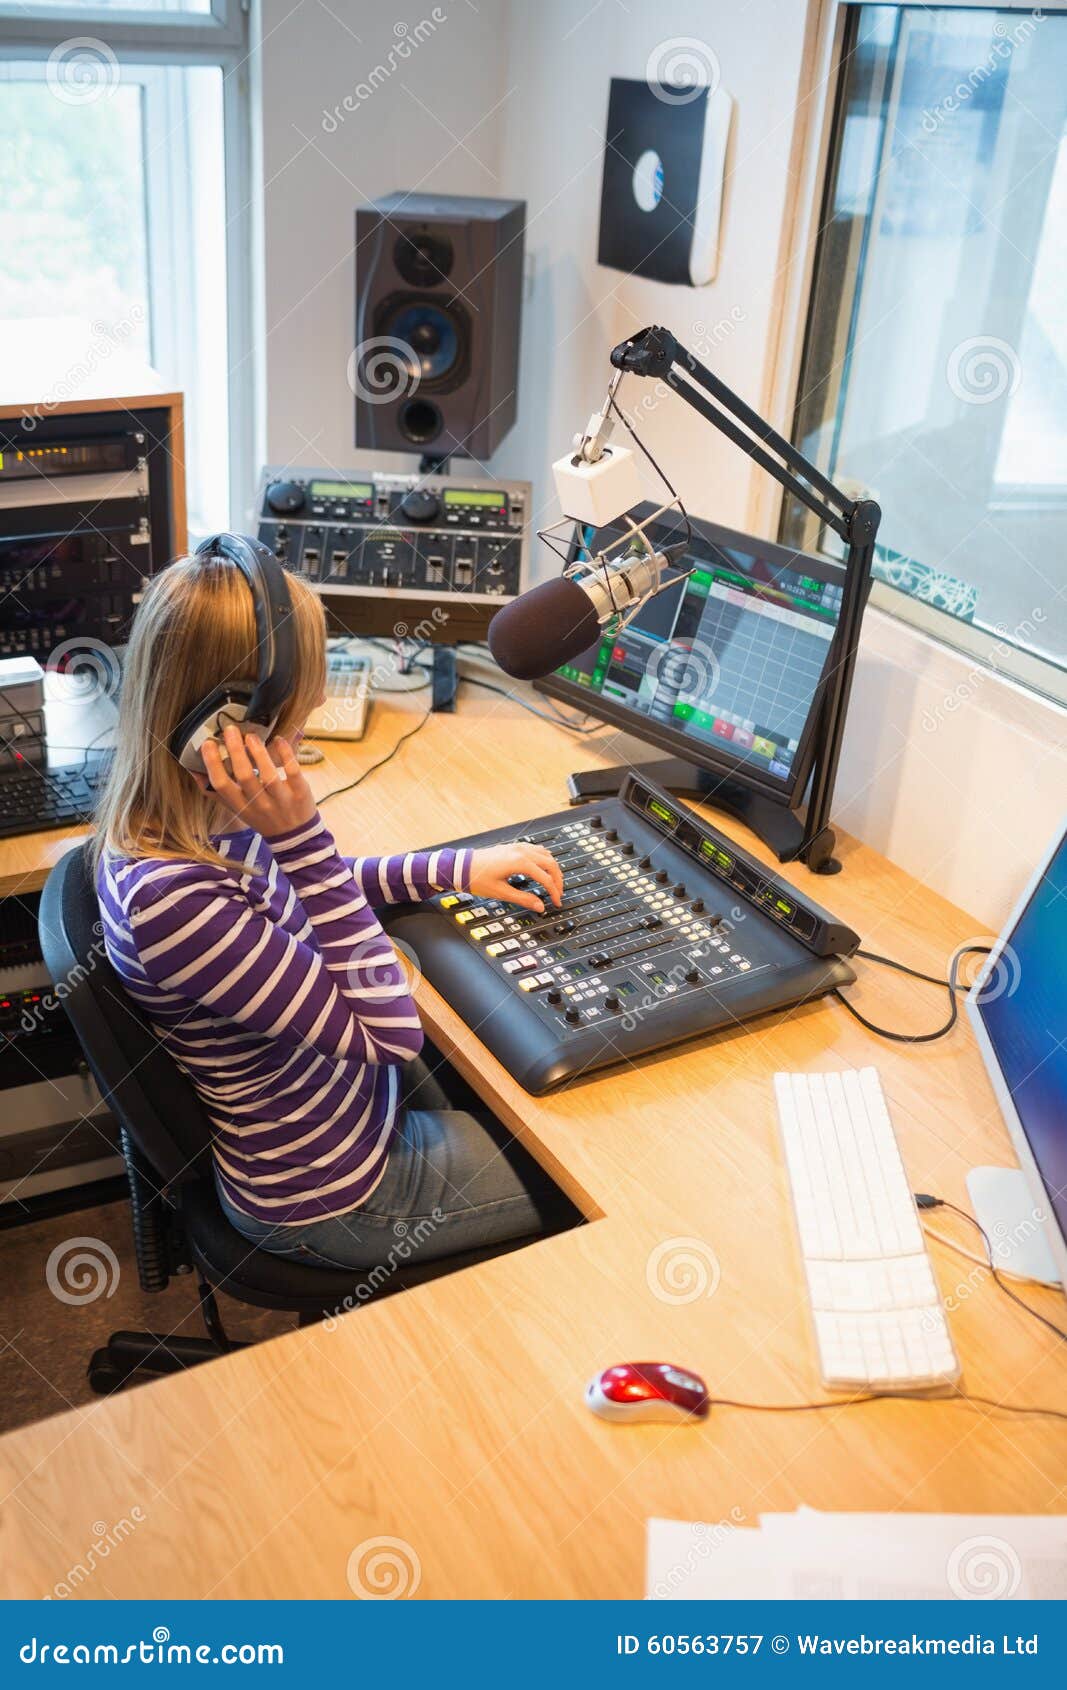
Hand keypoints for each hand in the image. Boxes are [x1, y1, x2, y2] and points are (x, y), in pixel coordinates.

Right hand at [199, 725, 318, 839]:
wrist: (295, 836)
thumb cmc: (261, 816)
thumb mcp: (236, 808)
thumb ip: (216, 791)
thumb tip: (192, 770)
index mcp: (241, 806)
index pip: (221, 785)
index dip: (212, 763)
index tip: (208, 743)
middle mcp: (259, 804)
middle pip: (244, 776)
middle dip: (235, 750)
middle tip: (230, 729)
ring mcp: (281, 799)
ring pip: (268, 774)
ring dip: (258, 751)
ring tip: (250, 735)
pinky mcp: (300, 792)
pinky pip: (292, 770)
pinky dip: (285, 753)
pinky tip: (278, 740)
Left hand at [468, 840, 562, 912]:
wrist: (462, 866)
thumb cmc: (477, 878)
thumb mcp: (501, 892)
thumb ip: (523, 899)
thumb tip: (539, 906)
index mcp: (520, 862)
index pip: (546, 878)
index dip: (554, 891)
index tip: (556, 902)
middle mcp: (522, 852)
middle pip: (550, 864)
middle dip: (558, 880)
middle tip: (558, 893)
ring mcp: (518, 847)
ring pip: (546, 855)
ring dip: (552, 868)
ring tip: (553, 882)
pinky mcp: (514, 847)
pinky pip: (537, 850)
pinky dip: (544, 859)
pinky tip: (543, 868)